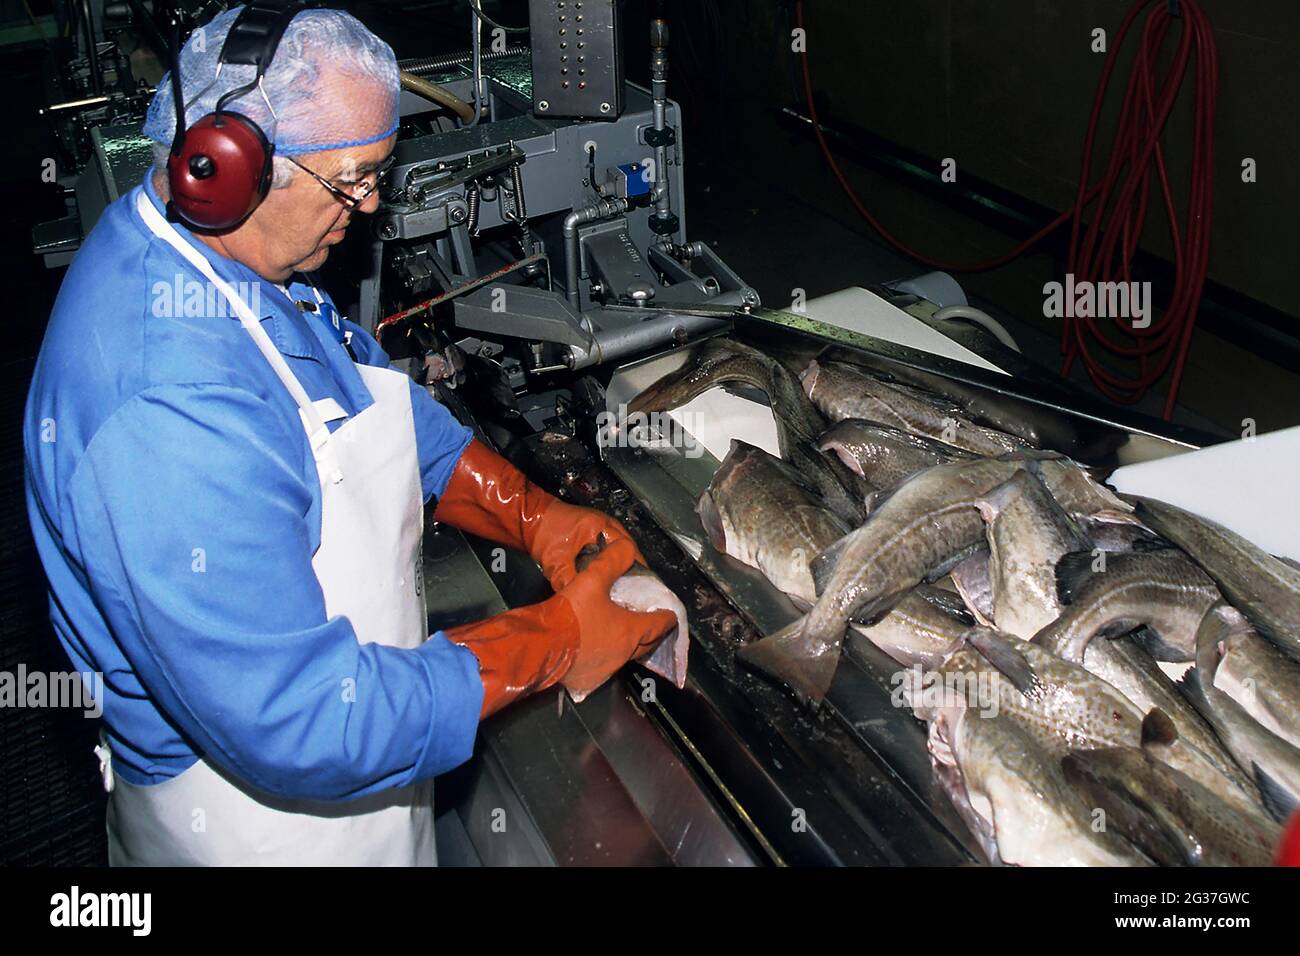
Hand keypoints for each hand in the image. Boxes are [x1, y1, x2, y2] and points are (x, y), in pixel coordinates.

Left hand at [530, 499, 644, 590]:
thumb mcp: (556, 564)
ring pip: (621, 550)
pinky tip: (610, 576)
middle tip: (634, 590)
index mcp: (601, 527)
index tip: (639, 587)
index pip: (628, 550)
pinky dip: (613, 561)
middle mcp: (607, 524)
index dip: (635, 570)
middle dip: (632, 570)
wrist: (531, 520)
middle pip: (630, 550)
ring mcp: (603, 526)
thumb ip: (570, 583)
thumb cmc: (544, 532)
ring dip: (623, 566)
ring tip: (625, 586)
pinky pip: (612, 548)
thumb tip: (582, 604)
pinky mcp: (597, 531)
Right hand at [556, 537, 676, 698]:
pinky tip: (594, 643)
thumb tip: (626, 548)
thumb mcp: (591, 580)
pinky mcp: (587, 678)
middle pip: (645, 644)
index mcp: (629, 632)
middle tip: (649, 619)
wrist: (536, 647)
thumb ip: (612, 562)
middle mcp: (622, 655)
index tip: (670, 612)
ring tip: (620, 627)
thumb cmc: (569, 616)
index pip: (659, 624)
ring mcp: (605, 670)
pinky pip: (604, 664)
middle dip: (650, 631)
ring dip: (626, 642)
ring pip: (624, 654)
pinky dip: (606, 653)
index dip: (666, 616)